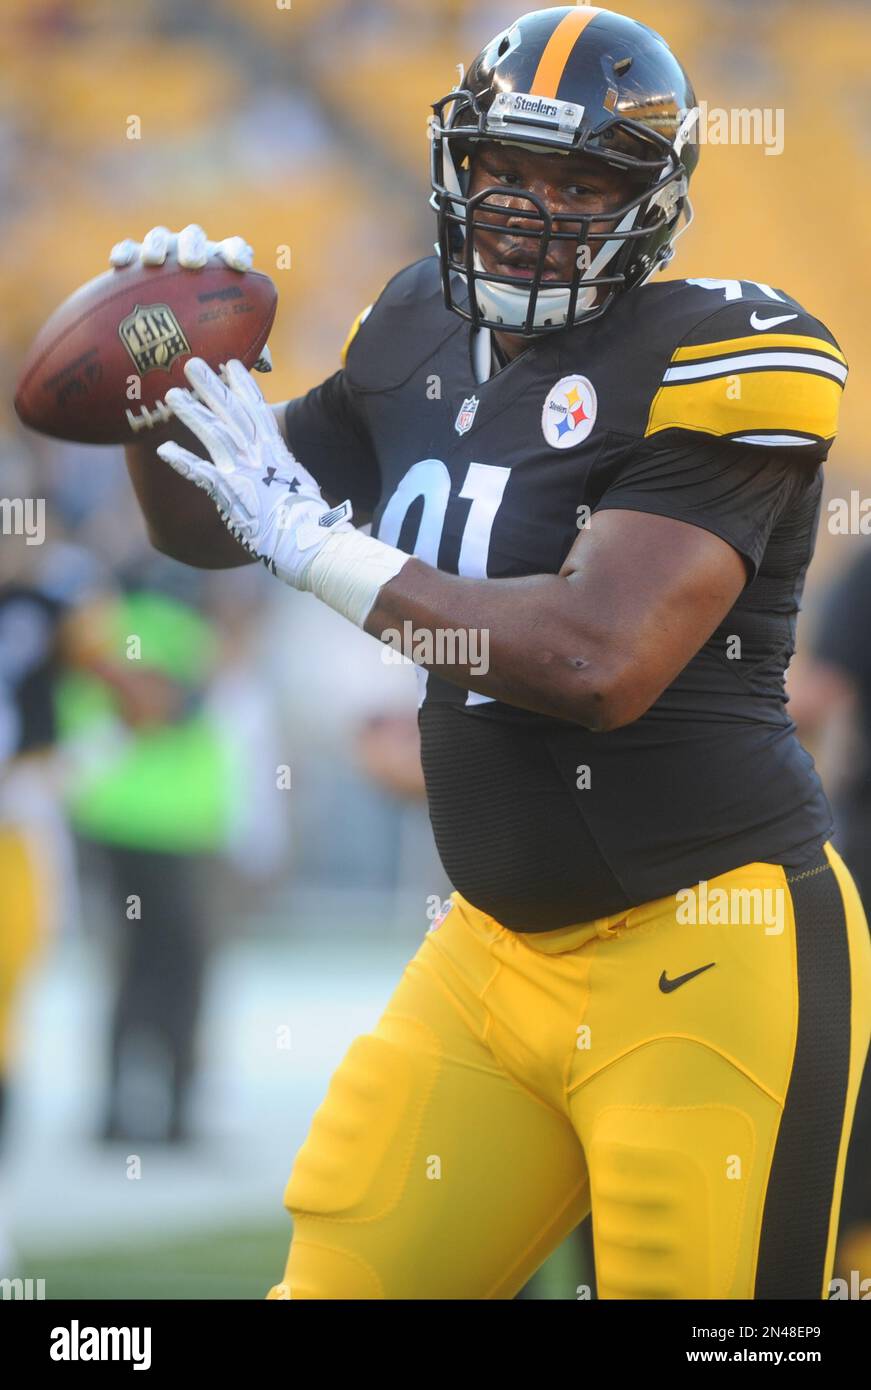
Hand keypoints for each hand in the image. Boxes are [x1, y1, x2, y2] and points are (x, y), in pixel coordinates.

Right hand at [108, 224, 270, 371]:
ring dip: (157, 244)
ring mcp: (163, 252)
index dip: (237, 253)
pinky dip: (124, 253)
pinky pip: (127, 250)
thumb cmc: (203, 335)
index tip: (239, 266)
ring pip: (159, 236)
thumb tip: (265, 365)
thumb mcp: (223, 340)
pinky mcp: (134, 258)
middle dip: (194, 246)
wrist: (161, 328)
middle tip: (193, 263)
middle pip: (194, 238)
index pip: (233, 250)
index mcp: (218, 265)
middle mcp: (191, 252)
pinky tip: (119, 264)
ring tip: (153, 260)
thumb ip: (246, 346)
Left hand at [156, 358, 353, 587]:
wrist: (312, 543)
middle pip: (232, 414)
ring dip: (192, 414)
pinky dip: (183, 461)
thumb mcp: (301, 487)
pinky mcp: (232, 495)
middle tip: (191, 364)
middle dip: (212, 387)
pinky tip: (164, 449)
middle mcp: (260, 458)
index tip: (231, 364)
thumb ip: (285, 473)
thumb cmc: (310, 522)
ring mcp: (245, 474)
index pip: (258, 411)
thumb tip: (285, 470)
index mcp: (277, 454)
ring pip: (214, 435)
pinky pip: (202, 475)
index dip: (243, 386)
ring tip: (171, 395)